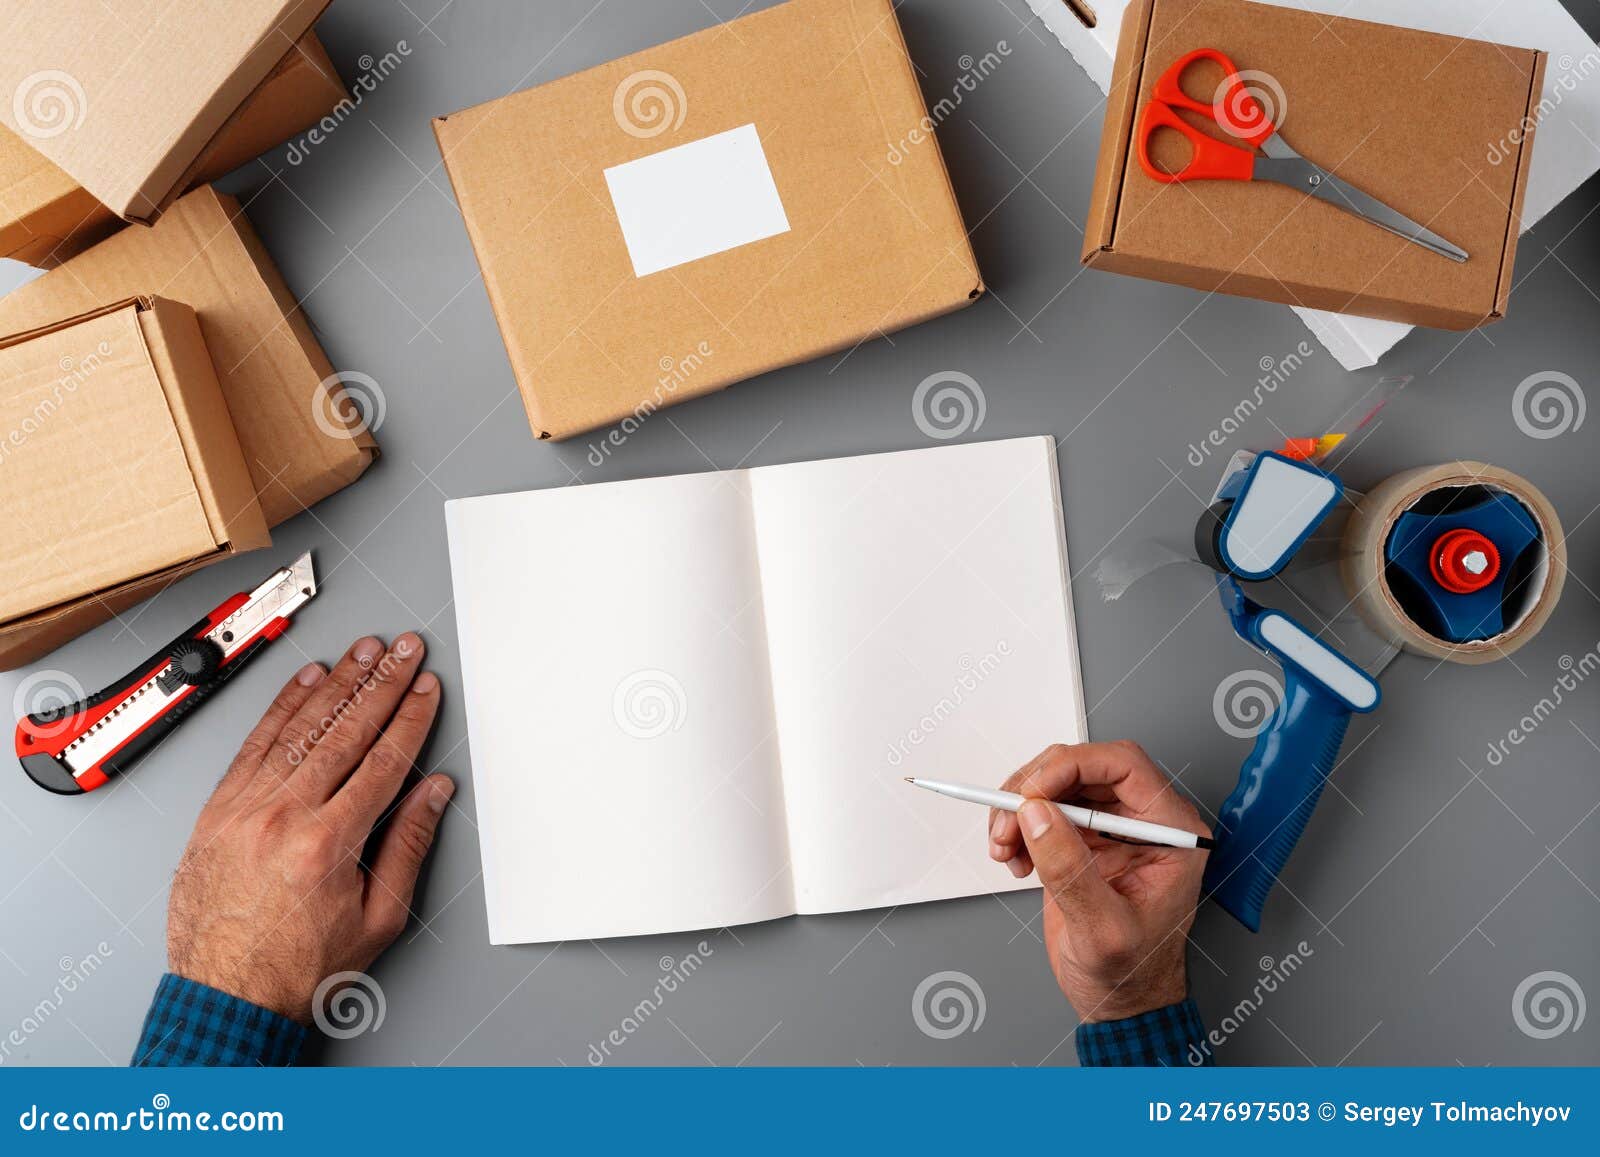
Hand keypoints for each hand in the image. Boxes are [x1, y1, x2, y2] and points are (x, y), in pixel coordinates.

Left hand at [166, 633, 454, 1024]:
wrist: (226, 998)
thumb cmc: (298, 967)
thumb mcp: (377, 917)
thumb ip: (407, 845)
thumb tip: (432, 793)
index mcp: (327, 844)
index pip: (382, 761)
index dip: (411, 718)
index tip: (427, 690)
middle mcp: (282, 818)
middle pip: (344, 731)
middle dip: (381, 683)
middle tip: (403, 650)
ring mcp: (244, 810)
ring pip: (299, 729)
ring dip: (336, 683)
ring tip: (363, 651)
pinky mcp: (217, 811)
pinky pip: (254, 745)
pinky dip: (282, 708)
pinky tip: (306, 682)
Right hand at [988, 741, 1209, 1022]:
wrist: (1120, 1003)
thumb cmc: (1132, 975)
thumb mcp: (1102, 929)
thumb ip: (1070, 869)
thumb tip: (1036, 814)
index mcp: (1171, 833)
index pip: (1124, 765)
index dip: (1072, 766)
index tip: (1032, 793)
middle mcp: (1144, 822)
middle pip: (1084, 768)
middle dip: (1035, 789)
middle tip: (1007, 822)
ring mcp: (1112, 830)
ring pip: (1058, 784)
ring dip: (1020, 808)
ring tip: (1004, 846)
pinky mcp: (1083, 841)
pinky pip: (1044, 810)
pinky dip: (1018, 826)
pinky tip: (1014, 858)